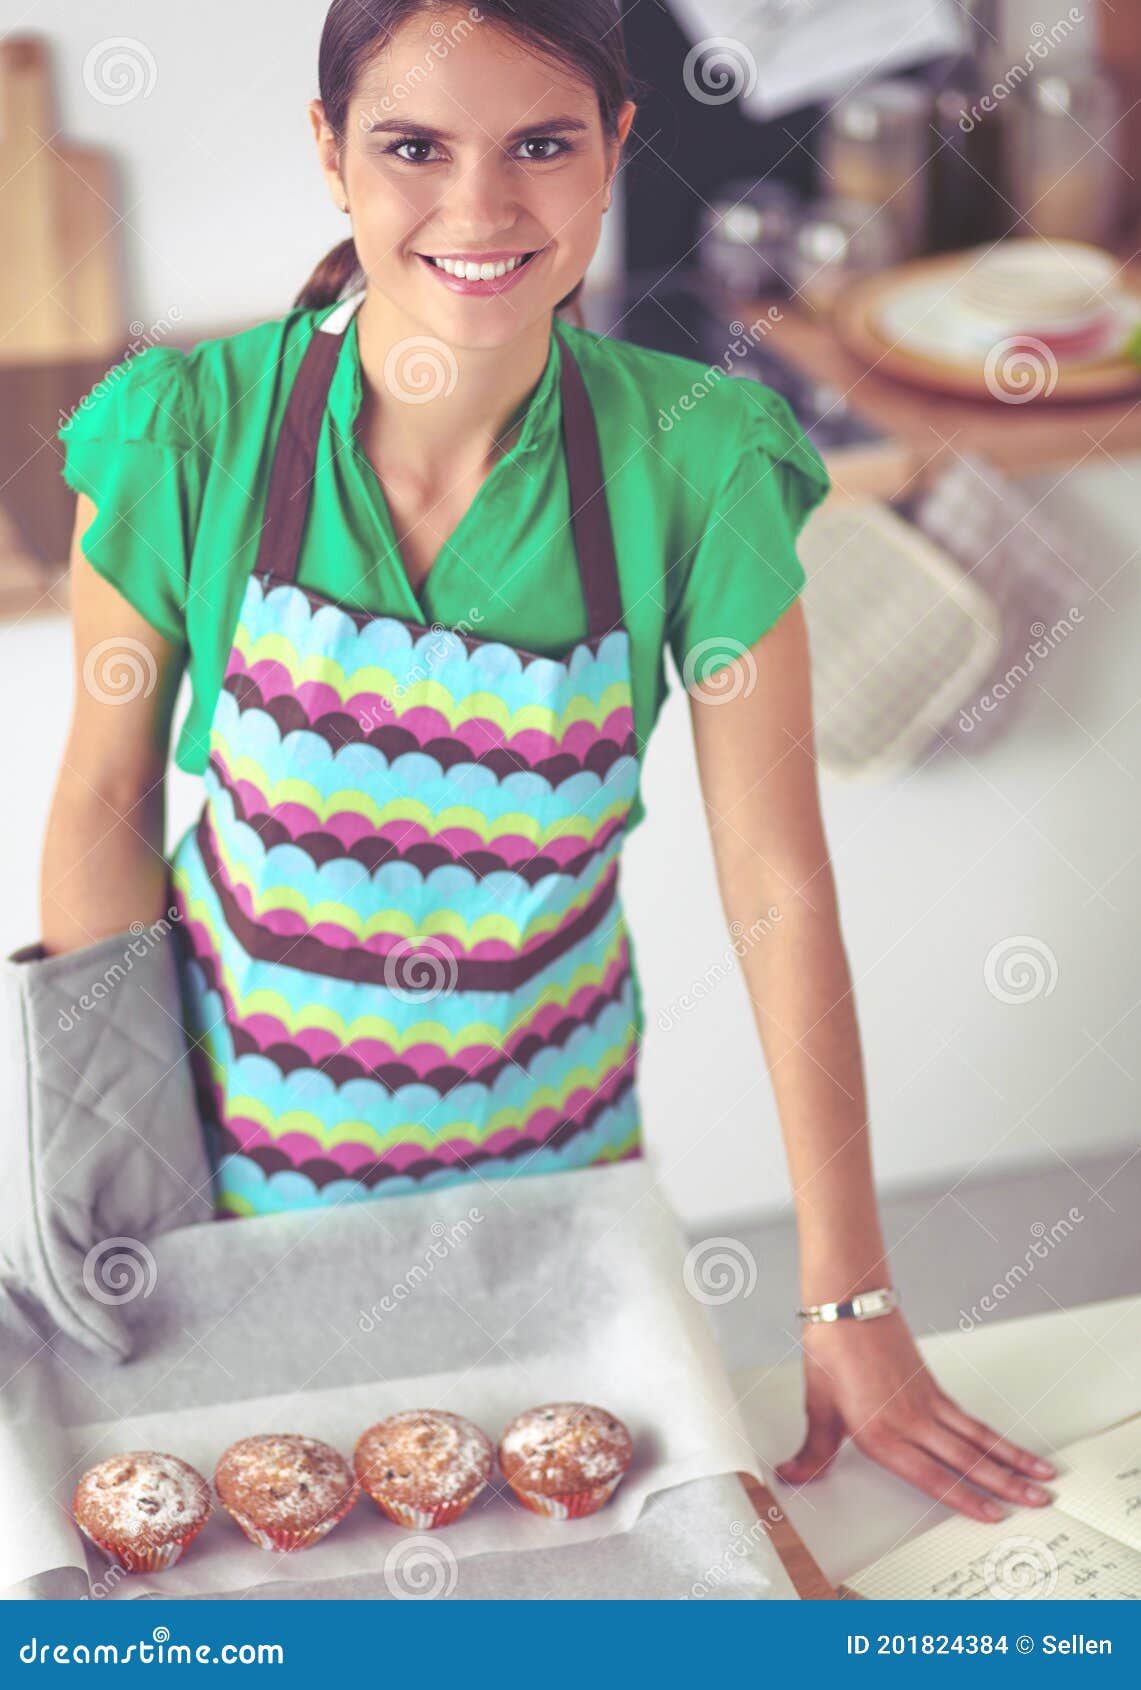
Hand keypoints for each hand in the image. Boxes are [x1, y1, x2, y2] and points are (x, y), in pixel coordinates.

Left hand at [774, 1310, 1056, 1521]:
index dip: (964, 1497)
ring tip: (1043, 1478)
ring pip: (978, 1438)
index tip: (994, 1515)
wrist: (847, 1303)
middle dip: (1006, 1484)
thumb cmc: (832, 1347)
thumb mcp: (817, 1405)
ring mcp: (926, 1403)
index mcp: (881, 1431)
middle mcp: (910, 1420)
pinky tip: (1009, 1449)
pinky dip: (994, 1437)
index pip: (930, 1474)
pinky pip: (969, 1419)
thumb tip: (793, 1475)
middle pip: (966, 1458)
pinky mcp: (932, 1388)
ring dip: (1012, 1460)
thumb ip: (813, 1450)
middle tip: (1039, 1503)